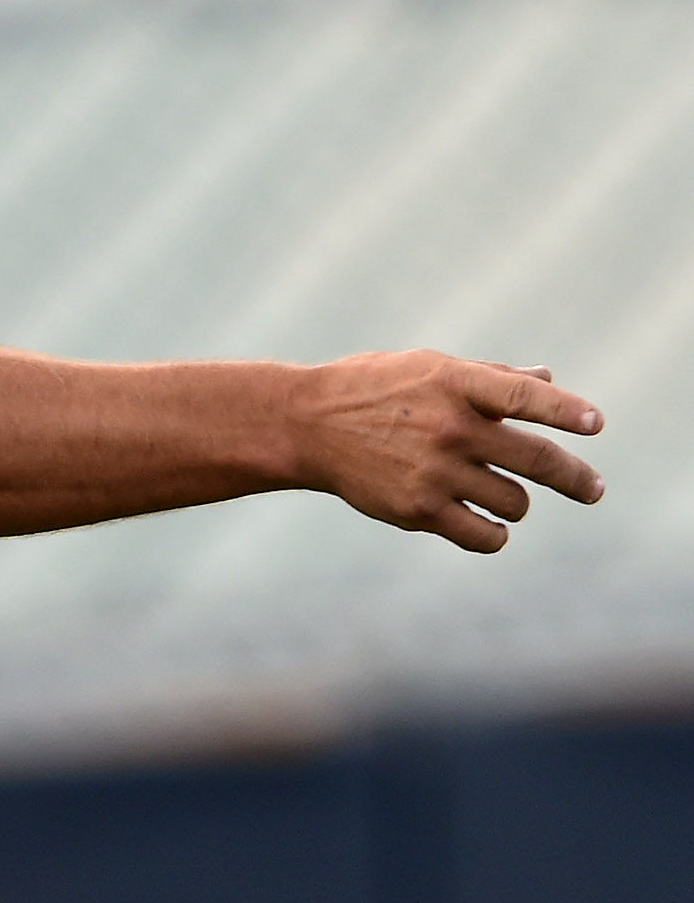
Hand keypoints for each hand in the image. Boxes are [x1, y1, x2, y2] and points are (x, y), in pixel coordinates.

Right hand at [293, 352, 603, 552]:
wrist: (306, 426)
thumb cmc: (372, 390)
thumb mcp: (429, 368)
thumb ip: (490, 377)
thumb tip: (548, 376)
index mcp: (456, 383)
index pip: (528, 397)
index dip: (568, 411)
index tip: (595, 425)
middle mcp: (450, 427)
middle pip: (538, 459)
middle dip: (576, 479)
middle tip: (594, 490)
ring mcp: (434, 471)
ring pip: (515, 501)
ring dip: (518, 502)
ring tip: (508, 498)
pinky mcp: (417, 510)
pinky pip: (482, 534)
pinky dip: (495, 534)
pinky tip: (492, 527)